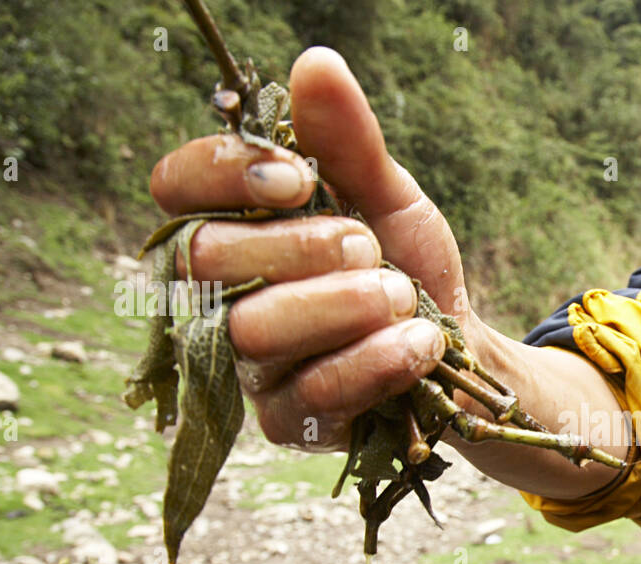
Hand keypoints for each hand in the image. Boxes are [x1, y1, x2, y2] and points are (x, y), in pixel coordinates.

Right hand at [148, 47, 475, 450]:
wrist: (463, 354)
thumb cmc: (411, 268)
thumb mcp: (391, 196)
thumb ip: (349, 141)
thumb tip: (314, 62)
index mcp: (239, 231)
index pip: (177, 193)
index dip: (224, 175)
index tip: (299, 176)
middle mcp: (226, 298)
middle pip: (210, 262)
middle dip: (302, 246)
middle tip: (369, 248)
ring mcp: (251, 366)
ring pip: (257, 330)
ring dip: (343, 306)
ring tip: (402, 297)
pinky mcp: (287, 423)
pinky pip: (310, 394)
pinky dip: (374, 361)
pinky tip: (420, 342)